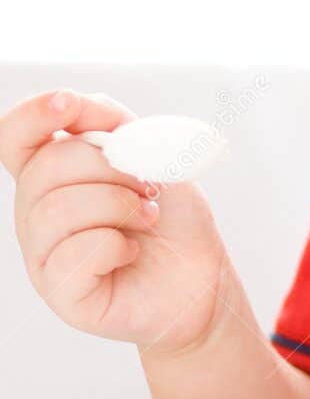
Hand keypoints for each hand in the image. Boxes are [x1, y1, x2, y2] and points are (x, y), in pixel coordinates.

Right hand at [1, 89, 236, 356]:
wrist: (202, 274)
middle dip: (111, 166)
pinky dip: (116, 244)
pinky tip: (131, 250)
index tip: (70, 104)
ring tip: (147, 215)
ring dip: (118, 204)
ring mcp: (44, 256)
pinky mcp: (62, 294)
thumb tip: (78, 108)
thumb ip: (114, 124)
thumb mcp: (152, 155)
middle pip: (47, 166)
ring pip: (56, 209)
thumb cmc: (172, 217)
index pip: (15, 136)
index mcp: (52, 176)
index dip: (34, 114)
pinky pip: (74, 254)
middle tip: (149, 185)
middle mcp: (37, 214)